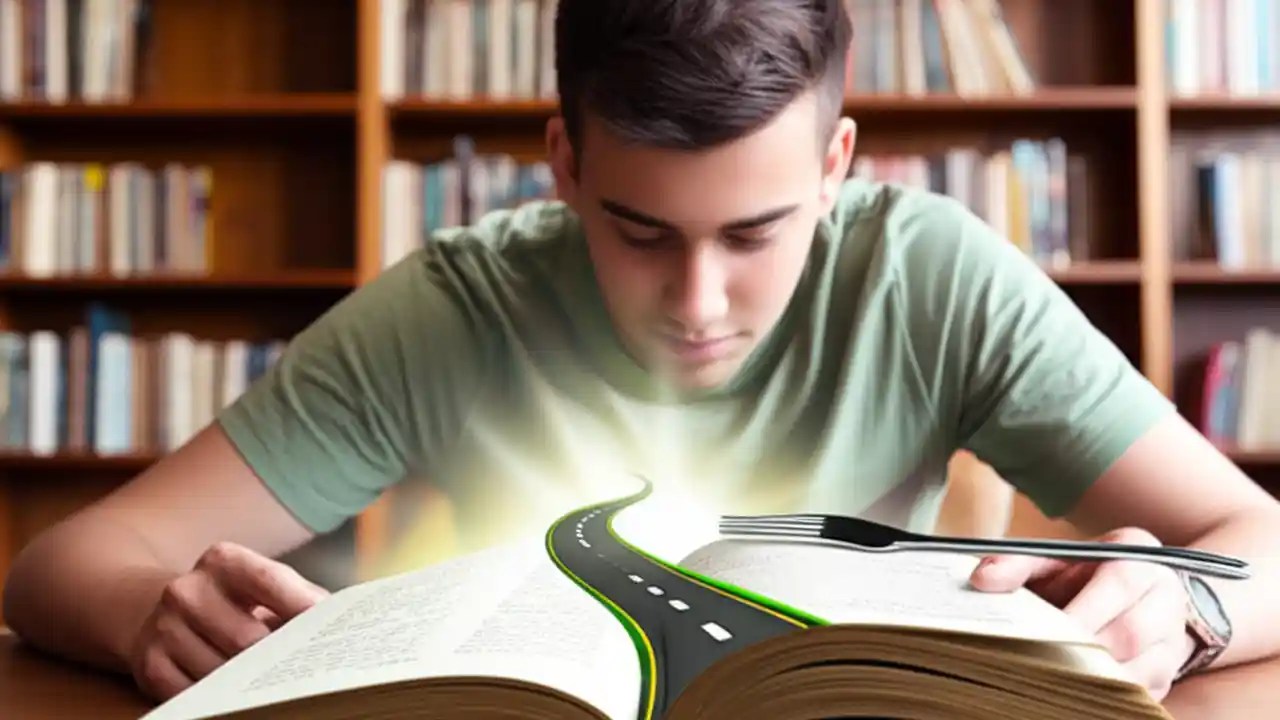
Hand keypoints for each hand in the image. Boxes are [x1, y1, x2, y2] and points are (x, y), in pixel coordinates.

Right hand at [129, 541, 328, 700]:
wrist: (156, 609)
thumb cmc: (232, 600)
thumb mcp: (261, 585)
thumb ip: (300, 597)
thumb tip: (341, 622)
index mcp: (223, 561)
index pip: (271, 582)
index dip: (303, 607)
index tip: (328, 630)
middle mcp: (188, 590)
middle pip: (248, 638)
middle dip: (278, 658)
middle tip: (305, 672)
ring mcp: (165, 628)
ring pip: (222, 673)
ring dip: (250, 683)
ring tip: (272, 683)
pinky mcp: (150, 664)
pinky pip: (196, 696)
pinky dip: (221, 698)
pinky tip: (235, 693)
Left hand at [968, 527, 1193, 700]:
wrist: (1125, 595)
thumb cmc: (1080, 576)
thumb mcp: (1051, 559)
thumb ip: (1016, 564)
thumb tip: (982, 579)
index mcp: (1139, 558)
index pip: (1119, 582)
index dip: (1082, 611)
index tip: (1045, 632)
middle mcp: (1166, 598)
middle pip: (1130, 633)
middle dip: (1084, 651)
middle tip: (1042, 662)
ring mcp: (1171, 641)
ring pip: (1142, 670)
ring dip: (1096, 679)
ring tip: (1052, 680)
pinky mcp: (1167, 675)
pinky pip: (1143, 695)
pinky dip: (1107, 697)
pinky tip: (1072, 694)